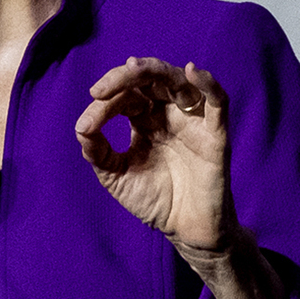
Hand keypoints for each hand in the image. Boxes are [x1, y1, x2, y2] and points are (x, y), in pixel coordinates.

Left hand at [75, 57, 237, 259]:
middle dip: (123, 77)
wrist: (184, 231)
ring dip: (154, 70)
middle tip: (99, 90)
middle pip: (149, 79)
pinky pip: (218, 101)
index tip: (86, 127)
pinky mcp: (215, 134)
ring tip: (132, 68)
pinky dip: (208, 82)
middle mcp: (169, 113)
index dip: (104, 104)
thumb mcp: (116, 176)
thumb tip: (81, 127)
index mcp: (145, 119)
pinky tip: (191, 70)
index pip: (124, 97)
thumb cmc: (155, 201)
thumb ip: (98, 152)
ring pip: (178, 81)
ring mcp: (193, 121)